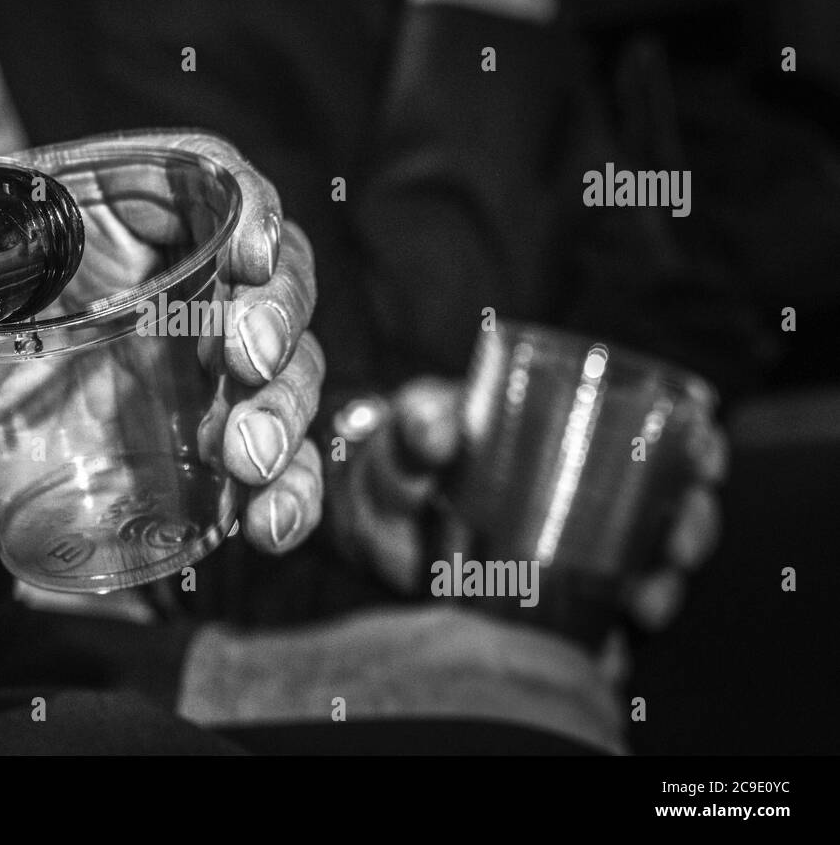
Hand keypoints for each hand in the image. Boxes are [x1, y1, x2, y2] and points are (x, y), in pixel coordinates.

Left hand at [0, 131, 324, 632]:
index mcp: (108, 226)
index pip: (208, 183)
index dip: (247, 208)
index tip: (244, 259)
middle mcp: (168, 291)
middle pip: (271, 278)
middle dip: (277, 319)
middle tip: (246, 366)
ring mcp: (194, 378)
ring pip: (290, 373)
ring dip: (286, 412)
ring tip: (242, 459)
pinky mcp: (203, 460)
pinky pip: (278, 469)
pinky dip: (292, 494)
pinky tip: (268, 524)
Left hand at [332, 378, 724, 629]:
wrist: (370, 522)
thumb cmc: (402, 459)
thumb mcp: (408, 429)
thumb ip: (419, 421)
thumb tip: (440, 435)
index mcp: (575, 439)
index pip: (662, 439)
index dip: (698, 451)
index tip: (703, 460)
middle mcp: (591, 501)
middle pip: (672, 513)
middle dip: (689, 531)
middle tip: (674, 549)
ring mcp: (576, 558)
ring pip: (648, 574)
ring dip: (658, 589)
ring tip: (642, 602)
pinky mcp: (552, 609)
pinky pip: (598, 631)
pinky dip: (610, 645)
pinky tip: (607, 651)